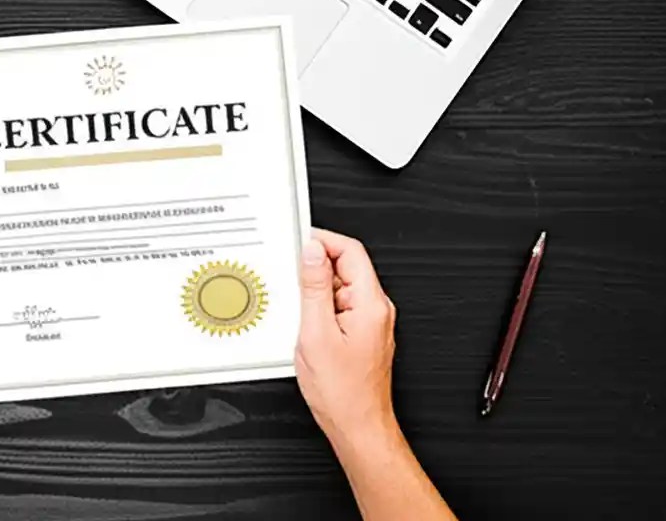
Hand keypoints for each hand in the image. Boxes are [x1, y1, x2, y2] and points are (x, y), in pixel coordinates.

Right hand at [294, 229, 397, 445]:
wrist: (358, 426)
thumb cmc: (342, 392)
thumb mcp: (316, 333)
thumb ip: (314, 289)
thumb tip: (311, 253)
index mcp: (370, 303)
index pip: (350, 251)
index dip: (322, 240)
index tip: (299, 241)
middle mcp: (376, 309)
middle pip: (345, 267)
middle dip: (315, 267)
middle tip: (290, 276)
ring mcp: (370, 322)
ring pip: (341, 288)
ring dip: (316, 291)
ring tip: (297, 310)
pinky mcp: (361, 334)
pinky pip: (340, 308)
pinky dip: (320, 309)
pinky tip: (306, 325)